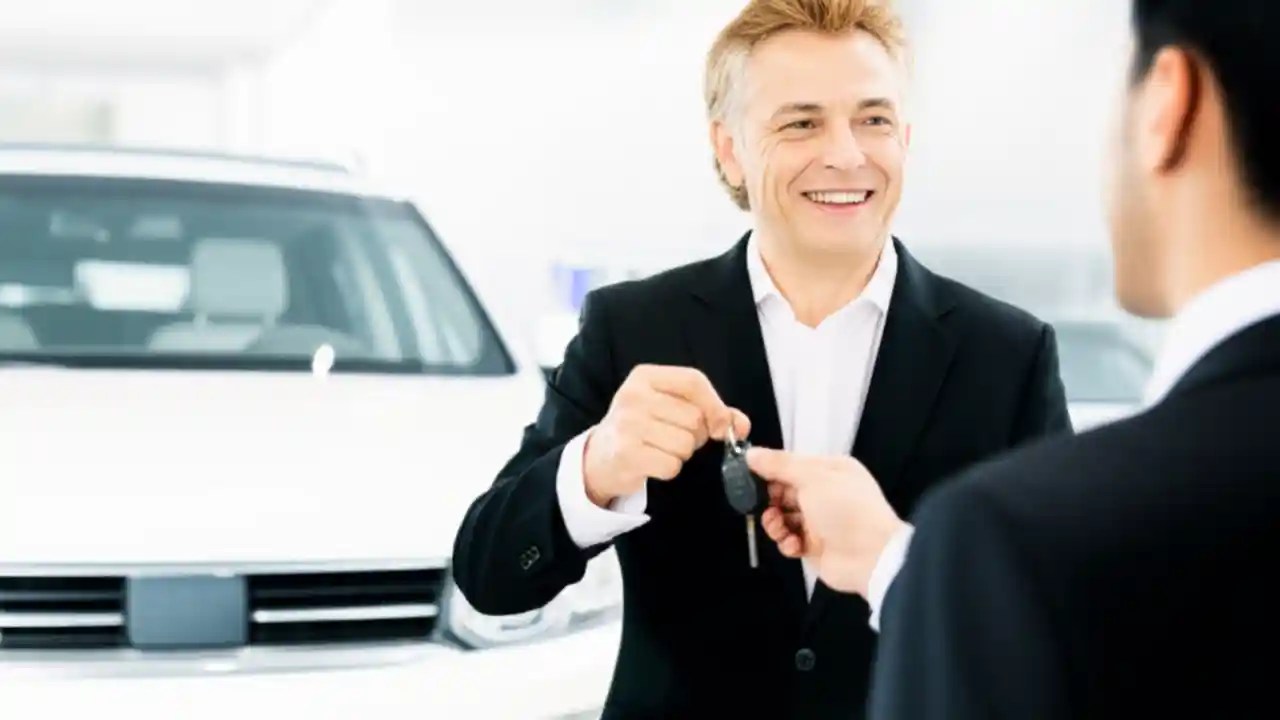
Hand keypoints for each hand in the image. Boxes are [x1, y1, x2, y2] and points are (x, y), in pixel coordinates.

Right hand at [583, 364, 749, 507]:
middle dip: (695, 435)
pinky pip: (672, 465)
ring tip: (661, 449)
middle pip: (694, 417)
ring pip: (686, 444)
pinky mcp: (627, 454)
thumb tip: (741, 424)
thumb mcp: (670, 407)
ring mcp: (628, 425)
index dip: (715, 405)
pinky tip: (653, 463)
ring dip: (682, 454)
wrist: (600, 456)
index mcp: (645, 376)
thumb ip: (710, 411)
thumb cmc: (642, 427)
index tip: (722, 425)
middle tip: (675, 437)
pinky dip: (669, 469)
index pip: (693, 381)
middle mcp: (633, 396)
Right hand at [747, 448, 905, 596]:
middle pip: (784, 492)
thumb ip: (779, 465)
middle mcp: (825, 494)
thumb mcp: (812, 477)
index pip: (792, 466)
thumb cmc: (847, 509)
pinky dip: (787, 543)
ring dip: (775, 523)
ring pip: (784, 518)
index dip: (771, 471)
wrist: (871, 556)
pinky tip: (794, 544)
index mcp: (830, 471)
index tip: (749, 477)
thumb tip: (752, 454)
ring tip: (779, 528)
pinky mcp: (815, 546)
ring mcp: (820, 521)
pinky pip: (790, 540)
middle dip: (770, 500)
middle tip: (766, 506)